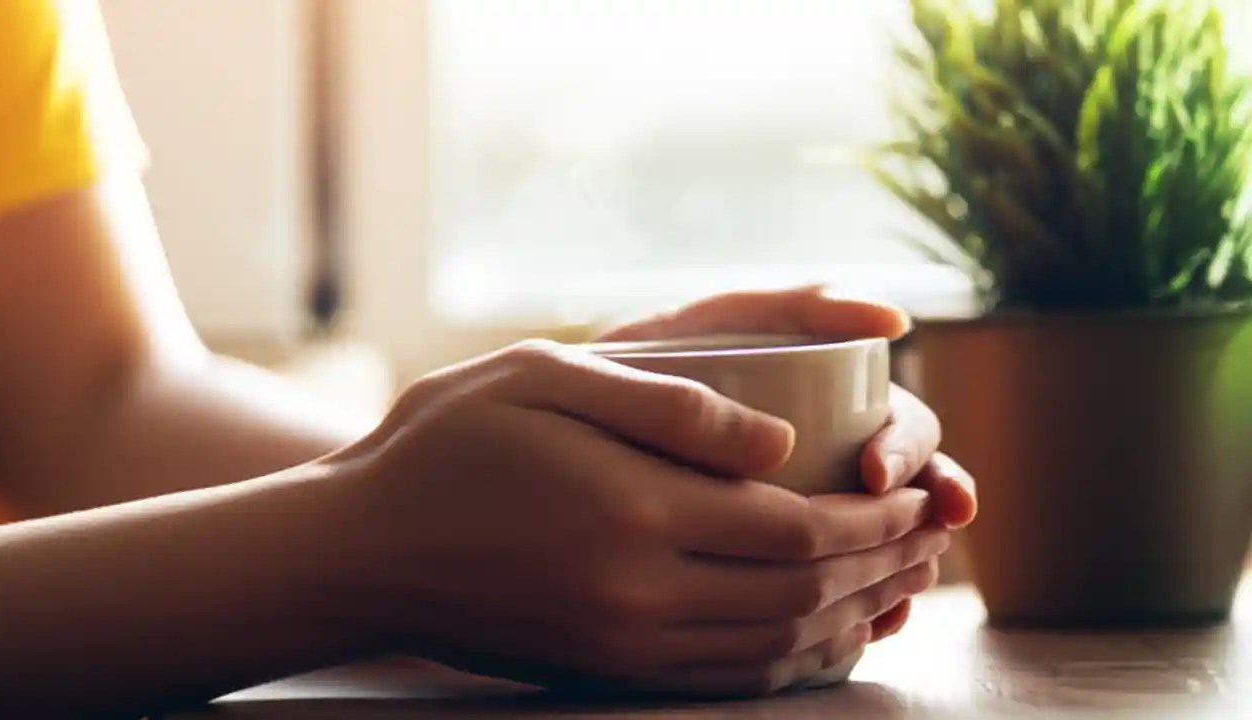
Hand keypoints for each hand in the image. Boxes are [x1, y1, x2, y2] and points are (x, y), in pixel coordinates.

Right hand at [326, 340, 950, 695]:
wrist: (359, 552)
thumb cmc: (446, 444)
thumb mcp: (542, 376)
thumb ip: (668, 404)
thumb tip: (782, 442)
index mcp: (636, 509)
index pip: (797, 527)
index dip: (871, 515)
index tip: (915, 491)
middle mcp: (640, 592)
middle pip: (800, 592)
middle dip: (878, 565)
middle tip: (928, 537)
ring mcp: (623, 643)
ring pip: (773, 645)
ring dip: (848, 617)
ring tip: (896, 588)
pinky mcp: (605, 669)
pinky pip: (725, 681)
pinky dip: (789, 662)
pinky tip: (816, 637)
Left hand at [601, 286, 978, 640]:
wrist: (552, 422)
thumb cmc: (641, 359)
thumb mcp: (712, 321)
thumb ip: (793, 305)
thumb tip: (894, 320)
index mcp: (834, 398)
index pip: (903, 427)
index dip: (911, 452)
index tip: (876, 474)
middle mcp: (832, 457)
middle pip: (909, 498)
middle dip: (920, 525)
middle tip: (917, 545)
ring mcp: (807, 512)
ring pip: (879, 556)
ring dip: (899, 579)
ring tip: (894, 605)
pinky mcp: (768, 562)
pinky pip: (828, 597)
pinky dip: (852, 617)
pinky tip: (857, 634)